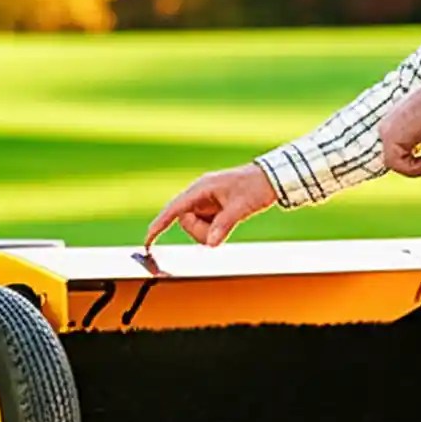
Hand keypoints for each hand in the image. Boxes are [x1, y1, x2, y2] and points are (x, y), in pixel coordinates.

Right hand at [144, 163, 276, 248]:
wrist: (272, 177)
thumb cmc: (256, 185)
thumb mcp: (241, 206)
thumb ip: (224, 224)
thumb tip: (211, 243)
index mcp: (201, 189)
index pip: (174, 209)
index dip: (159, 226)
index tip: (148, 241)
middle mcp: (200, 194)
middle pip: (185, 222)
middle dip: (201, 231)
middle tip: (222, 228)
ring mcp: (206, 201)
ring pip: (196, 226)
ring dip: (210, 231)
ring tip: (230, 219)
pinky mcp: (213, 207)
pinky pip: (206, 225)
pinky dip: (216, 229)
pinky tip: (230, 219)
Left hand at [379, 81, 420, 176]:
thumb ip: (420, 139)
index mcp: (393, 122)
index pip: (395, 148)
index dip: (411, 159)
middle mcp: (385, 127)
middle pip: (392, 157)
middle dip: (411, 166)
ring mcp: (386, 133)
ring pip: (393, 163)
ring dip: (415, 169)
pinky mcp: (390, 140)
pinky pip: (398, 164)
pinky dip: (415, 169)